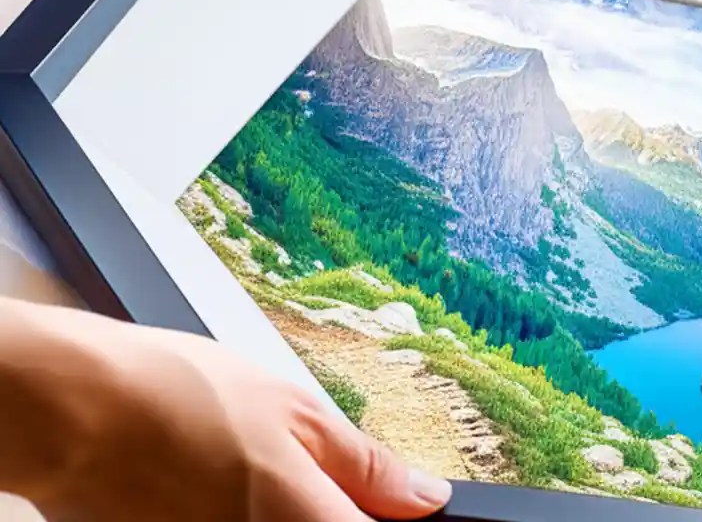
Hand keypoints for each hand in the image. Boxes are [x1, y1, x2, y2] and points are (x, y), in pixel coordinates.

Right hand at [0, 298, 450, 520]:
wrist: (72, 410)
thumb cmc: (179, 397)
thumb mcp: (295, 410)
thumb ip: (367, 466)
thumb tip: (424, 497)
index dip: (376, 516)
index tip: (369, 499)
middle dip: (321, 509)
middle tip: (285, 472)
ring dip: (272, 513)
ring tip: (237, 473)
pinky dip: (225, 516)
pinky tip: (206, 488)